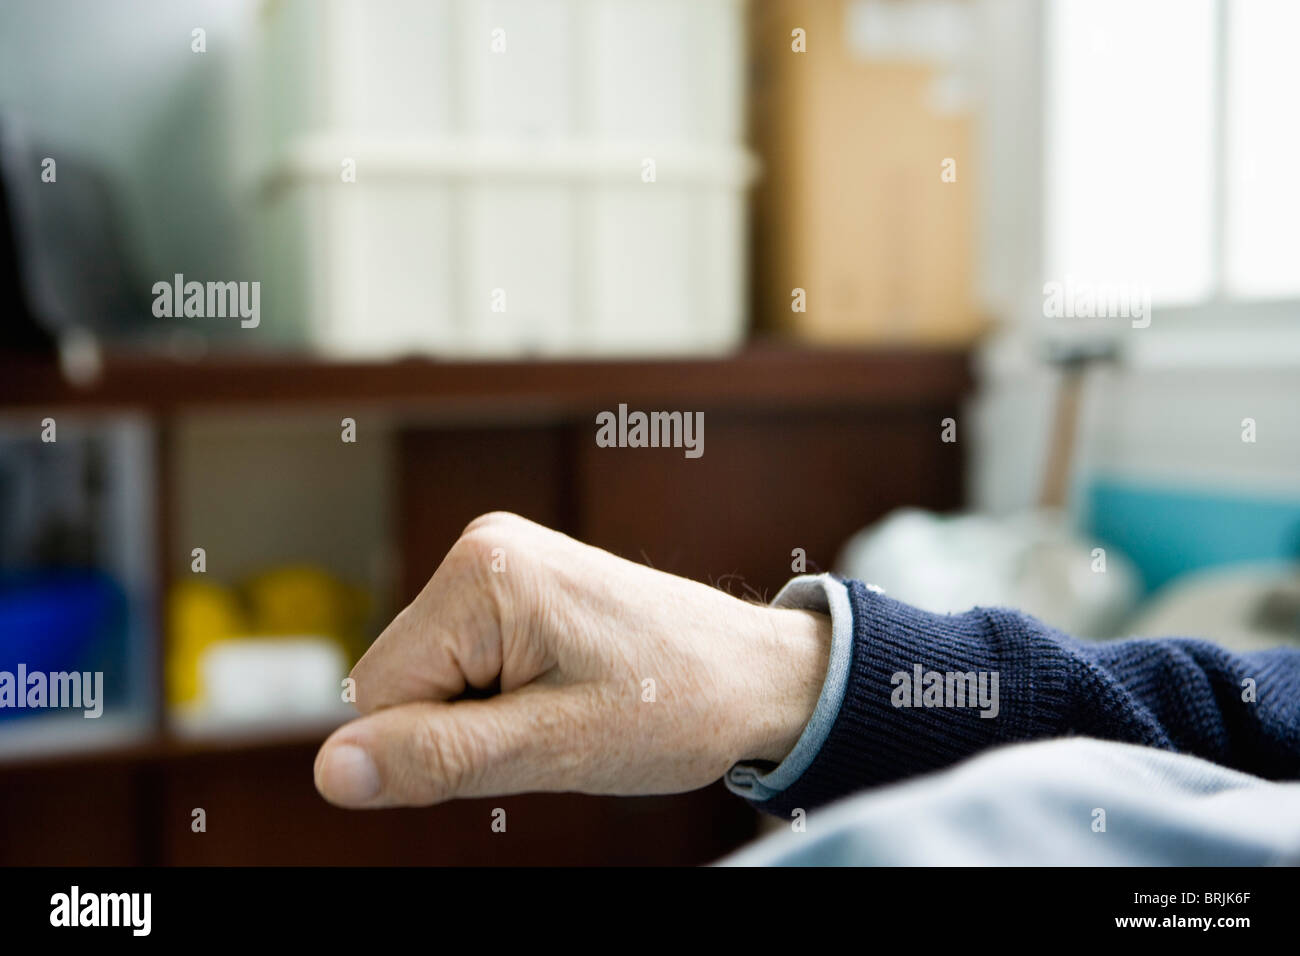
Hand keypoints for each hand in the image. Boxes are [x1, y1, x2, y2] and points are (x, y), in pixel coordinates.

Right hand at [314, 512, 829, 807]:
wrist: (756, 674)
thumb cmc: (675, 705)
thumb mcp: (553, 748)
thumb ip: (438, 757)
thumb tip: (331, 773)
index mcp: (481, 573)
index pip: (377, 693)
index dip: (435, 745)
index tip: (525, 738)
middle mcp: (481, 547)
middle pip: (400, 679)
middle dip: (460, 725)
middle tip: (553, 724)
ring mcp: (500, 558)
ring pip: (431, 674)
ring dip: (483, 712)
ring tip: (568, 704)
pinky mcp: (518, 579)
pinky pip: (466, 657)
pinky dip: (501, 691)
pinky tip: (564, 686)